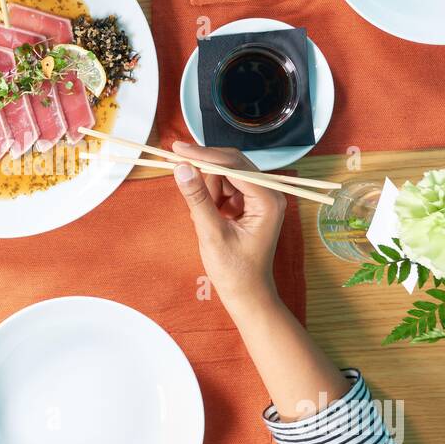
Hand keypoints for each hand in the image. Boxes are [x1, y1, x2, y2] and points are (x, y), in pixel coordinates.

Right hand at [171, 142, 286, 310]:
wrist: (246, 293)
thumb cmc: (234, 271)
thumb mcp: (212, 234)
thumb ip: (197, 199)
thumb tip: (181, 168)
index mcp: (268, 200)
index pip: (234, 165)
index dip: (204, 155)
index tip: (177, 150)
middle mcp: (269, 193)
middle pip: (231, 164)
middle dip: (204, 170)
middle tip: (175, 164)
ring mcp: (260, 197)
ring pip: (226, 175)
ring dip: (208, 189)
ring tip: (205, 217)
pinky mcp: (250, 203)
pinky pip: (226, 187)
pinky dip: (212, 197)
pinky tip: (210, 216)